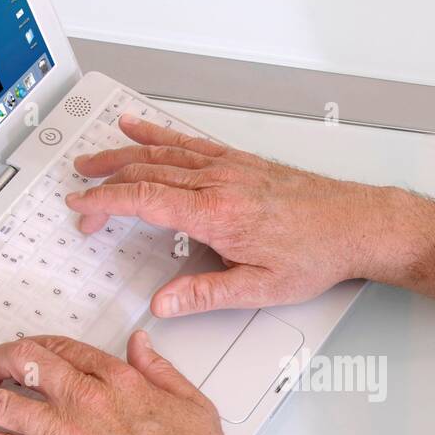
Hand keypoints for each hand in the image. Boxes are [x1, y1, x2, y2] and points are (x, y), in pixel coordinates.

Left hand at [0, 331, 256, 434]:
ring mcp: (68, 434)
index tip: (27, 356)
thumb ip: (161, 370)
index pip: (65, 349)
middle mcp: (88, 400)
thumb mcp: (192, 404)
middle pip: (25, 363)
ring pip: (2, 404)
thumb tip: (142, 346)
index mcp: (122, 381)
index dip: (38, 348)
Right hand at [64, 115, 432, 316]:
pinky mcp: (240, 161)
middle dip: (104, 183)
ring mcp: (229, 166)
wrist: (355, 225)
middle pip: (145, 172)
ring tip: (92, 158)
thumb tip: (164, 305)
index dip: (105, 203)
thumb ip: (206, 295)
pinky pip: (189, 142)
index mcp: (217, 212)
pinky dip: (158, 134)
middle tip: (79, 195)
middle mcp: (219, 181)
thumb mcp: (260, 288)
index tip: (80, 208)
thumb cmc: (316, 254)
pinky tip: (140, 128)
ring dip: (122, 154)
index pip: (144, 200)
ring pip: (162, 152)